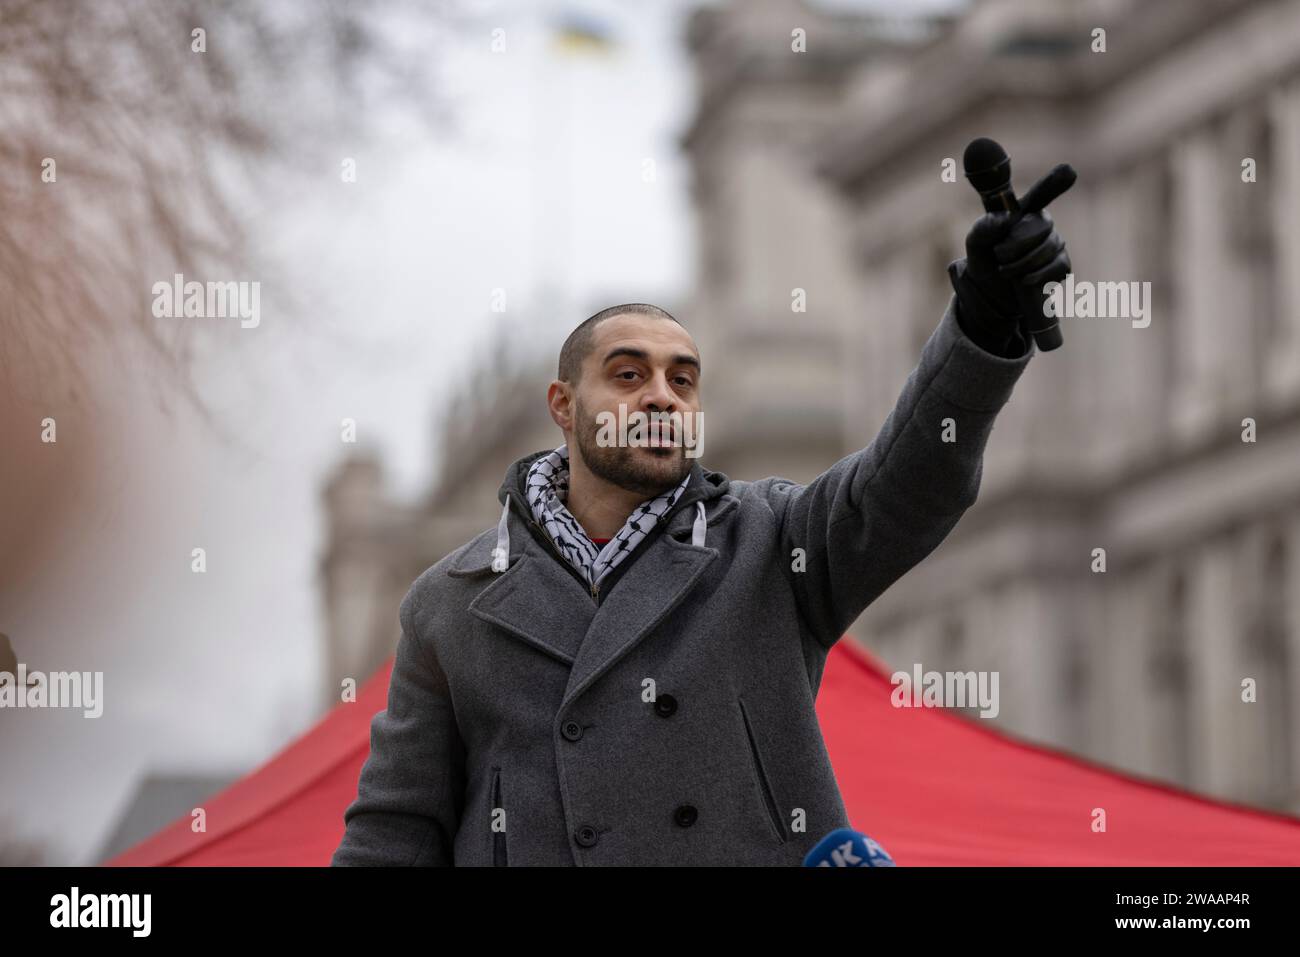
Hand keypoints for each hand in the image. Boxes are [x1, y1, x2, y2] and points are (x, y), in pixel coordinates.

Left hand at [949, 164, 1074, 355]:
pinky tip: (1024, 280)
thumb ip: (982, 229)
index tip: (1069, 171)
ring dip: (1021, 264)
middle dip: (1015, 245)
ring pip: (1048, 248)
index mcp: (1023, 211)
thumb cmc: (985, 263)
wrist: (992, 295)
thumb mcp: (976, 246)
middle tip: (999, 256)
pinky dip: (1037, 275)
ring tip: (1006, 272)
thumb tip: (1004, 219)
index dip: (1055, 181)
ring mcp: (1055, 242)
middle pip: (1042, 226)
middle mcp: (1042, 222)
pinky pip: (1058, 266)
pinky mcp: (1061, 264)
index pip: (1042, 192)